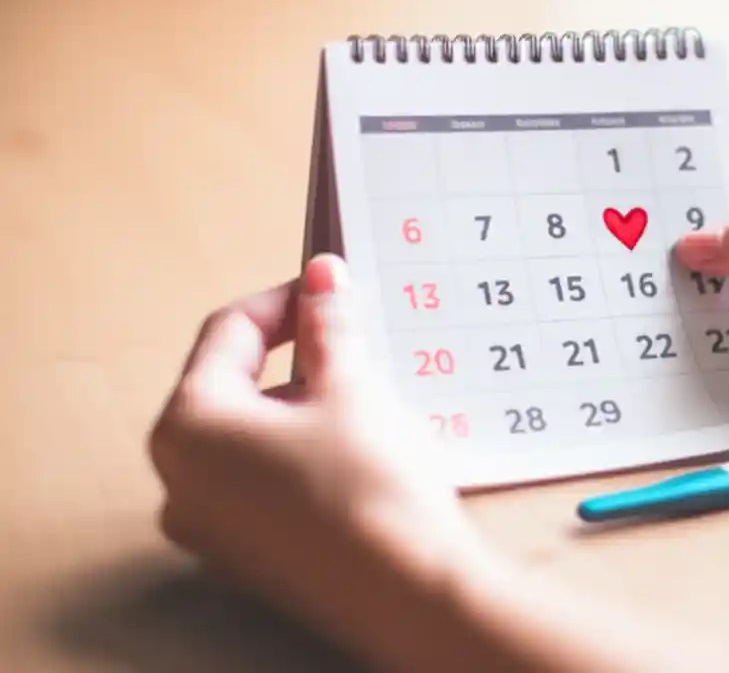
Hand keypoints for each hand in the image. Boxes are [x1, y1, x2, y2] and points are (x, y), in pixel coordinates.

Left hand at [149, 254, 481, 665]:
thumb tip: (322, 277)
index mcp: (187, 428)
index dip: (286, 301)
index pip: (227, 335)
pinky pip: (267, 485)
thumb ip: (328, 327)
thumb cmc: (368, 485)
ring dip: (304, 409)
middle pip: (234, 390)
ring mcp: (211, 529)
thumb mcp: (351, 389)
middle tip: (355, 345)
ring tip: (367, 402)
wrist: (408, 591)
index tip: (331, 287)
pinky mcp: (250, 559)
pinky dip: (305, 457)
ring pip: (253, 441)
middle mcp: (180, 481)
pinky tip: (359, 455)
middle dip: (297, 361)